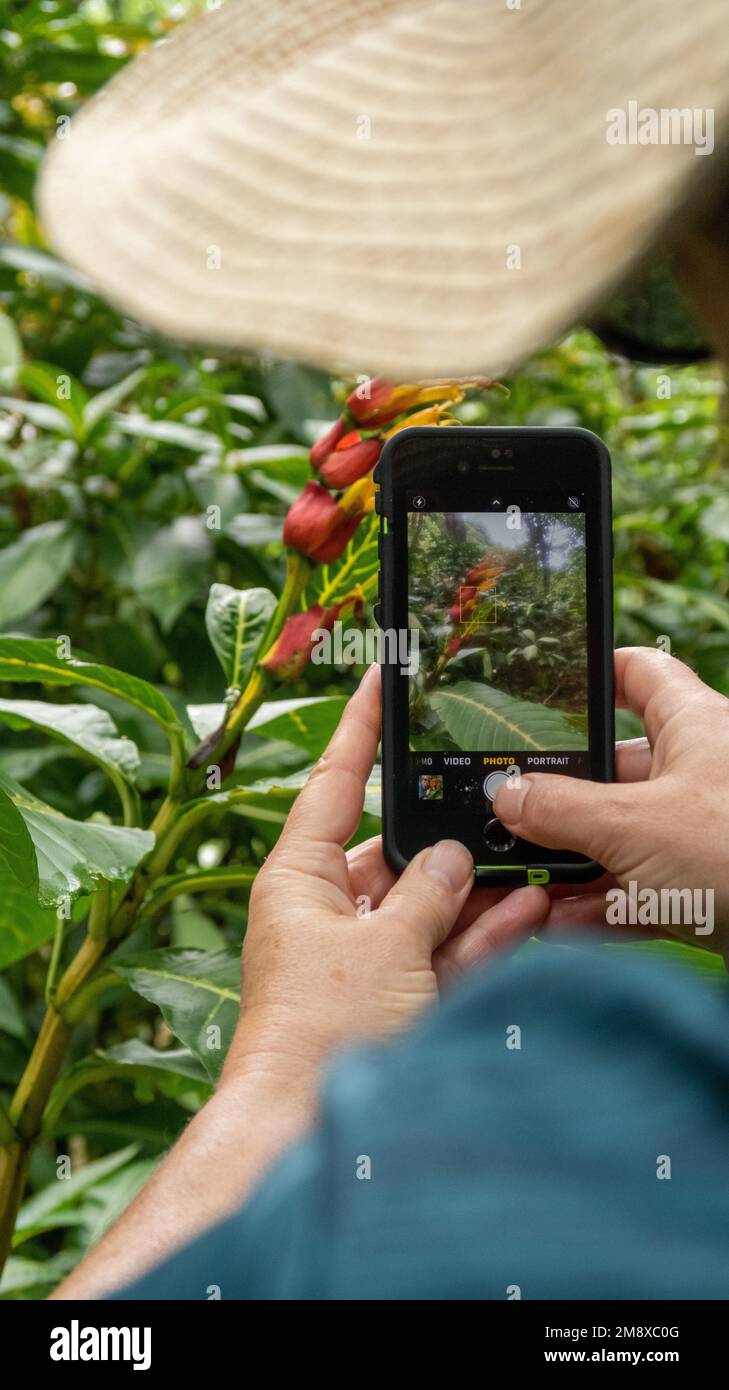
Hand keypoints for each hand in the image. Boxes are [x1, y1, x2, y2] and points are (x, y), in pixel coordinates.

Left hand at [225, 664, 548, 1083]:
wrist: (307, 1127)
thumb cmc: (320, 1028)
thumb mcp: (384, 947)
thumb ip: (428, 894)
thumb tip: (455, 861)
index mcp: (299, 879)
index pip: (334, 785)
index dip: (358, 730)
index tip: (380, 678)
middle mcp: (328, 911)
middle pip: (395, 855)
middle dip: (448, 842)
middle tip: (495, 808)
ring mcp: (362, 956)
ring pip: (427, 906)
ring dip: (476, 893)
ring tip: (529, 865)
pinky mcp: (392, 996)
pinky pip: (440, 952)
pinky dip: (479, 936)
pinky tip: (528, 912)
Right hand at [493, 646, 727, 951]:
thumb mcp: (635, 827)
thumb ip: (561, 810)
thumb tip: (505, 795)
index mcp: (695, 725)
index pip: (640, 675)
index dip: (594, 674)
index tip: (545, 689)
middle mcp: (702, 772)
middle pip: (617, 771)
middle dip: (562, 798)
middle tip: (509, 815)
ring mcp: (706, 833)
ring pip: (626, 837)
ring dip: (574, 861)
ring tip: (522, 879)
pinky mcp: (712, 890)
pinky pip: (644, 891)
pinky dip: (604, 906)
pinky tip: (559, 922)